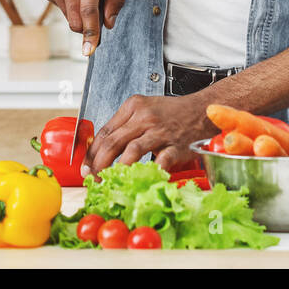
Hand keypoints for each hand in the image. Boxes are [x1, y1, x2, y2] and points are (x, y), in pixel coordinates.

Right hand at [40, 0, 131, 54]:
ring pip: (70, 18)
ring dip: (81, 12)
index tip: (90, 50)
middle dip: (89, 25)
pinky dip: (72, 5)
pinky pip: (63, 10)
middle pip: (77, 20)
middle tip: (100, 9)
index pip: (89, 9)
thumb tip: (109, 23)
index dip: (91, 32)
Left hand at [83, 92, 217, 174]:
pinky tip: (139, 181)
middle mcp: (145, 117)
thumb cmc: (172, 113)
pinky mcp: (175, 146)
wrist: (202, 111)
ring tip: (108, 181)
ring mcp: (160, 131)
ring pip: (131, 151)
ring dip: (116, 169)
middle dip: (98, 163)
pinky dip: (148, 173)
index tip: (86, 166)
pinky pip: (159, 162)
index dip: (92, 151)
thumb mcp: (145, 109)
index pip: (105, 131)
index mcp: (134, 106)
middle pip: (113, 141)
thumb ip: (126, 125)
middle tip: (91, 178)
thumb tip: (103, 148)